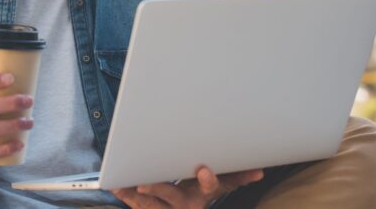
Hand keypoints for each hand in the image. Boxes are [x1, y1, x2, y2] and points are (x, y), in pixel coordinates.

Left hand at [112, 166, 263, 207]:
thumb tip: (260, 172)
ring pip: (150, 204)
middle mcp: (186, 204)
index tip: (204, 170)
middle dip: (158, 190)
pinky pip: (137, 204)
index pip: (210, 187)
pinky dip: (125, 194)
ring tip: (123, 186)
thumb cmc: (200, 189)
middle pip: (172, 197)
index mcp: (204, 193)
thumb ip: (237, 177)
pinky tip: (115, 186)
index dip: (207, 180)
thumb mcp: (221, 183)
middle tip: (144, 185)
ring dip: (135, 195)